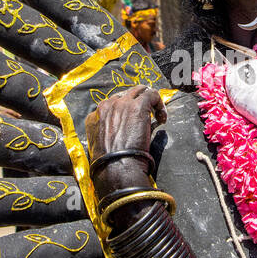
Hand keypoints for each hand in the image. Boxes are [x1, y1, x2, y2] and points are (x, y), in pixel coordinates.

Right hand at [84, 85, 165, 199]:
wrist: (116, 167)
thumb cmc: (109, 164)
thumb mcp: (99, 146)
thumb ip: (105, 135)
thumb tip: (119, 136)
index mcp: (94, 117)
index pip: (111, 107)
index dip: (125, 114)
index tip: (133, 125)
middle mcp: (106, 106)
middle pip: (125, 95)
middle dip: (137, 103)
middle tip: (147, 117)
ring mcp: (121, 104)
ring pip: (139, 91)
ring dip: (149, 101)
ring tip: (157, 116)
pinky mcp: (137, 106)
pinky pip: (151, 94)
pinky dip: (159, 103)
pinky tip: (162, 118)